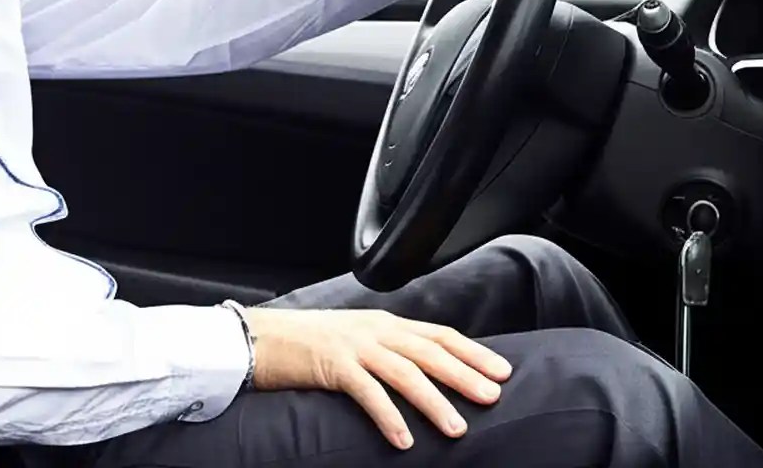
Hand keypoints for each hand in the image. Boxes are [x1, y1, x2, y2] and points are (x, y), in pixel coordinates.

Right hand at [244, 307, 512, 449]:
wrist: (260, 337)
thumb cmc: (307, 343)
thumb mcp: (355, 338)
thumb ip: (387, 349)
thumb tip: (424, 372)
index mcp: (384, 323)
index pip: (439, 334)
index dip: (472, 352)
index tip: (502, 370)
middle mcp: (375, 330)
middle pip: (430, 352)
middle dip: (465, 374)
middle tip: (494, 397)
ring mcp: (354, 346)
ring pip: (405, 372)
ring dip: (434, 401)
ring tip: (457, 428)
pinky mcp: (333, 366)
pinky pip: (368, 393)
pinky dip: (389, 417)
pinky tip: (404, 440)